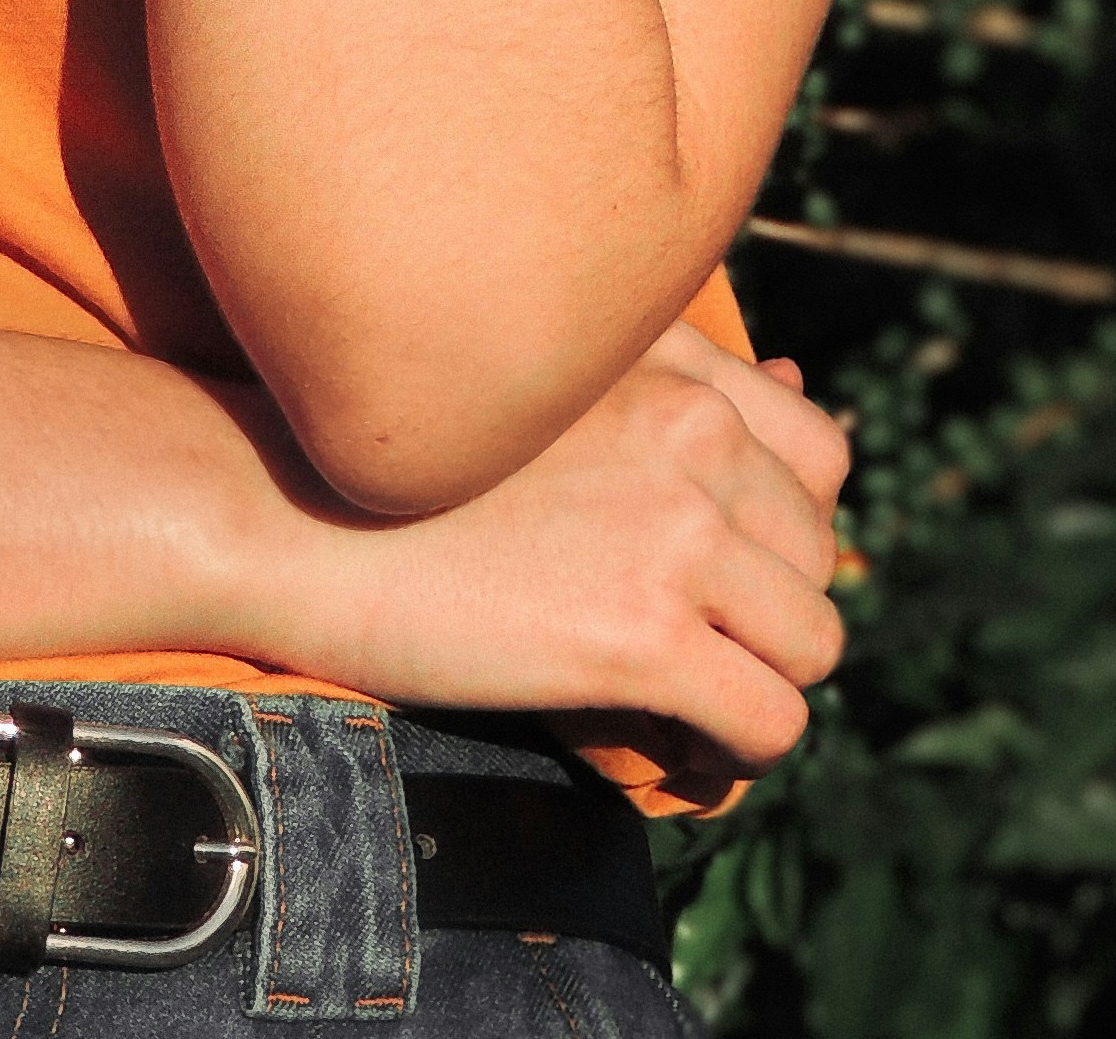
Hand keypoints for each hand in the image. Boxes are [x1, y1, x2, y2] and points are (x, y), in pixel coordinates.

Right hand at [240, 322, 852, 787]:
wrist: (294, 513)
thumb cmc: (404, 455)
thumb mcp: (548, 382)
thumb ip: (675, 381)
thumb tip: (794, 386)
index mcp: (668, 361)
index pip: (822, 453)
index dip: (784, 529)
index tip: (720, 572)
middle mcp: (692, 430)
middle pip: (819, 558)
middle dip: (765, 618)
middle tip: (687, 653)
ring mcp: (674, 531)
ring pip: (813, 645)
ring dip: (758, 687)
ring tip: (679, 705)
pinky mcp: (643, 635)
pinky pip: (772, 724)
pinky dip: (732, 754)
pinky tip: (664, 742)